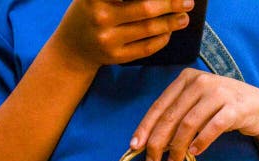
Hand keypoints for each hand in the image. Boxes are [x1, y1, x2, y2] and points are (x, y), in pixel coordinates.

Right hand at [51, 0, 194, 69]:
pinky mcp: (115, 57)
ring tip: (184, 17)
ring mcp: (108, 40)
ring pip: (148, 30)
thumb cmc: (89, 12)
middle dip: (171, 4)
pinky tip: (169, 32)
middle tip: (187, 1)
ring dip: (171, 22)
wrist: (71, 49)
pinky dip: (161, 40)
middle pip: (146, 8)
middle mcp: (101, 17)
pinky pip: (145, 48)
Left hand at [129, 67, 258, 160]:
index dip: (145, 128)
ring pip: (188, 124)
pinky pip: (213, 127)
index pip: (159, 106)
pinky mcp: (235, 107)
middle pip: (171, 116)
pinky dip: (200, 142)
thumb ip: (175, 118)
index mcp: (186, 79)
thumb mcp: (194, 106)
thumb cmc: (220, 108)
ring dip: (177, 148)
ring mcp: (219, 93)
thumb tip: (150, 143)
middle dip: (158, 142)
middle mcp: (201, 82)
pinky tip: (193, 153)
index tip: (135, 147)